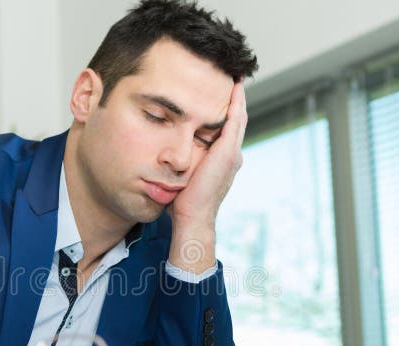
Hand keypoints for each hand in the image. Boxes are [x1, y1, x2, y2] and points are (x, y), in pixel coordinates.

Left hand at [168, 82, 246, 272]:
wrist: (192, 217)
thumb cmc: (181, 203)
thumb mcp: (180, 176)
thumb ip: (178, 163)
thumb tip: (161, 156)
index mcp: (221, 160)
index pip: (223, 129)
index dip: (222, 110)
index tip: (215, 91)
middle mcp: (231, 154)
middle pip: (234, 119)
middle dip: (233, 98)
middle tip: (232, 76)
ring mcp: (232, 152)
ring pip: (238, 116)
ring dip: (237, 95)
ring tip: (235, 75)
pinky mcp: (228, 152)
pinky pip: (235, 119)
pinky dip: (236, 102)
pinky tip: (234, 85)